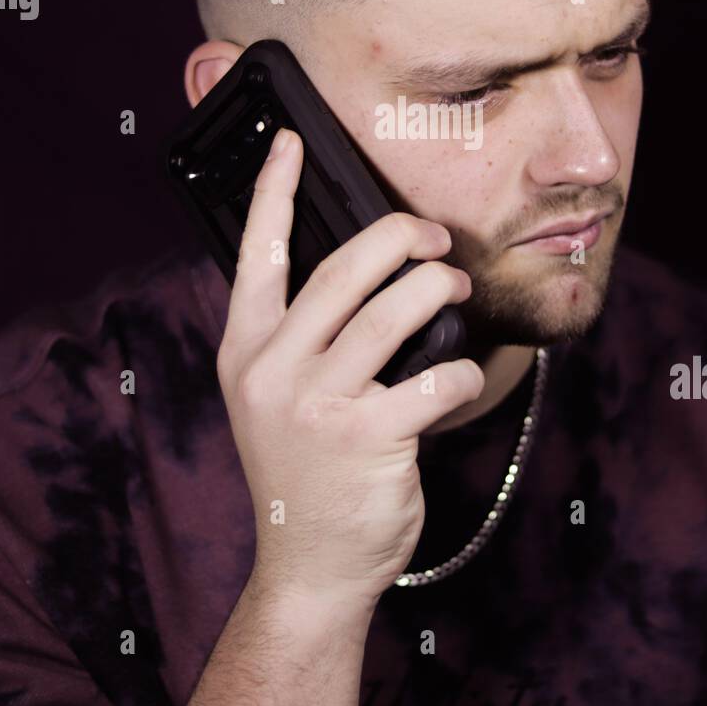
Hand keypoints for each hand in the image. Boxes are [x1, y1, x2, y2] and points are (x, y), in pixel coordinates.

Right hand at [216, 127, 483, 611]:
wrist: (308, 565)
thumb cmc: (306, 472)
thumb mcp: (276, 399)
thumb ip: (301, 339)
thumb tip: (370, 273)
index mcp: (246, 350)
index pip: (258, 253)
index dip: (274, 190)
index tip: (290, 140)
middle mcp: (271, 369)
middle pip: (344, 269)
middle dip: (400, 236)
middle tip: (434, 236)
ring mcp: (315, 403)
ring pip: (393, 311)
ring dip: (438, 289)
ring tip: (455, 288)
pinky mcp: (364, 436)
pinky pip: (433, 378)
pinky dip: (459, 369)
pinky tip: (460, 374)